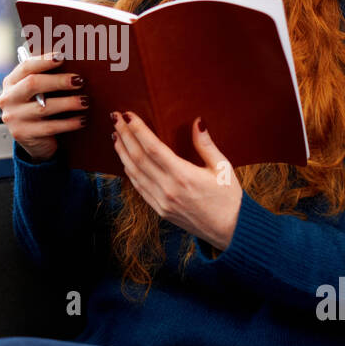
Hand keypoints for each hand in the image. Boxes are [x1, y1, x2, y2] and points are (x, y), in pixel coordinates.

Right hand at [0, 53, 88, 161]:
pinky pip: (50, 127)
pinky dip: (69, 123)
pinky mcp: (23, 134)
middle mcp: (8, 99)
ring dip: (68, 103)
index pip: (26, 67)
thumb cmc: (40, 109)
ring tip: (85, 101)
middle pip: (33, 84)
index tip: (63, 57)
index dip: (44, 61)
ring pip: (44, 107)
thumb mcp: (38, 92)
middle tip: (80, 80)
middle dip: (59, 81)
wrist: (33, 141)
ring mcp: (14, 118)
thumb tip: (73, 63)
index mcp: (11, 83)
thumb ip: (47, 78)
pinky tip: (82, 120)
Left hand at [112, 111, 242, 251]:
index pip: (153, 148)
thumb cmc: (228, 197)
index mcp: (184, 176)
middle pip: (138, 158)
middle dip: (124, 135)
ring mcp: (161, 201)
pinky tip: (126, 160)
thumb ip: (206, 144)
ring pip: (134, 173)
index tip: (127, 114)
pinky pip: (139, 188)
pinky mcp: (160, 210)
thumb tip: (197, 121)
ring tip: (116, 135)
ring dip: (122, 152)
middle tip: (114, 118)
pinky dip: (130, 171)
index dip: (137, 130)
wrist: (229, 230)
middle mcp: (168, 189)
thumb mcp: (222, 167)